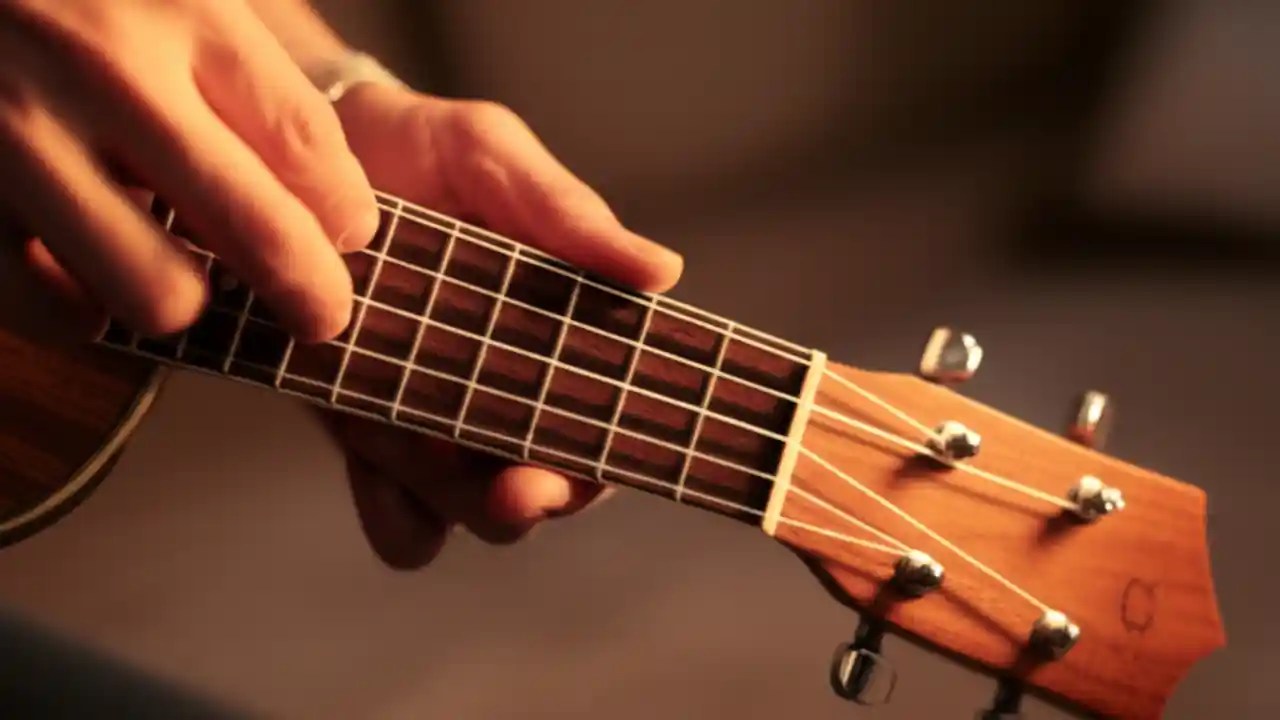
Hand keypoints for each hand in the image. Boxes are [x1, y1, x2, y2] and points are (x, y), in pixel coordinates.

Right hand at [0, 0, 377, 342]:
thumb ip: (238, 66)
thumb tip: (330, 198)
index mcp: (177, 6)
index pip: (310, 147)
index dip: (347, 214)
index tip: (348, 235)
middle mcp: (101, 69)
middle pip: (259, 235)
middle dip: (310, 294)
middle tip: (317, 309)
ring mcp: (13, 137)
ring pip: (158, 296)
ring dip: (181, 295)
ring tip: (178, 268)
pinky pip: (49, 308)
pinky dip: (81, 304)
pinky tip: (84, 261)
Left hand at [321, 83, 683, 568]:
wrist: (300, 155)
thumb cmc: (419, 151)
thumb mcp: (490, 156)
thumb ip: (569, 214)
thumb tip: (664, 272)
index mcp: (563, 339)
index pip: (604, 427)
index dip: (597, 465)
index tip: (569, 471)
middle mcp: (509, 396)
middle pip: (539, 492)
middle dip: (524, 502)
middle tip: (511, 489)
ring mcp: (439, 425)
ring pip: (466, 513)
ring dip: (446, 493)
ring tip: (399, 427)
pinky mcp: (371, 440)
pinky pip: (401, 523)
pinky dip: (392, 508)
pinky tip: (367, 448)